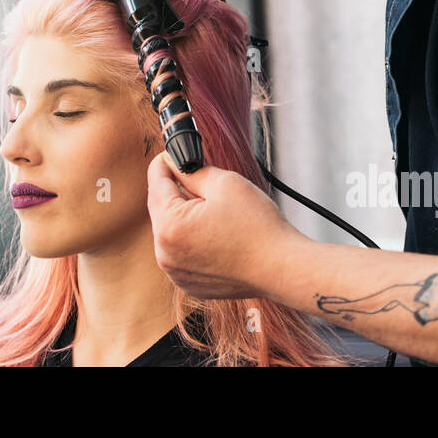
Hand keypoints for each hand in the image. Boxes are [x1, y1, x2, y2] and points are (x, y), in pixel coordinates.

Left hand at [146, 151, 297, 299]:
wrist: (281, 268)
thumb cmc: (257, 226)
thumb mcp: (223, 183)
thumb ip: (190, 171)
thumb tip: (174, 165)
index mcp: (169, 226)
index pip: (156, 182)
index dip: (164, 163)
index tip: (172, 155)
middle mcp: (165, 253)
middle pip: (159, 207)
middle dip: (175, 190)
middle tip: (199, 180)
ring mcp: (175, 271)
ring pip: (169, 230)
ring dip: (182, 215)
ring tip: (214, 211)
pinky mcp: (188, 282)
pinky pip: (180, 251)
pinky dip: (190, 239)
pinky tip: (216, 234)